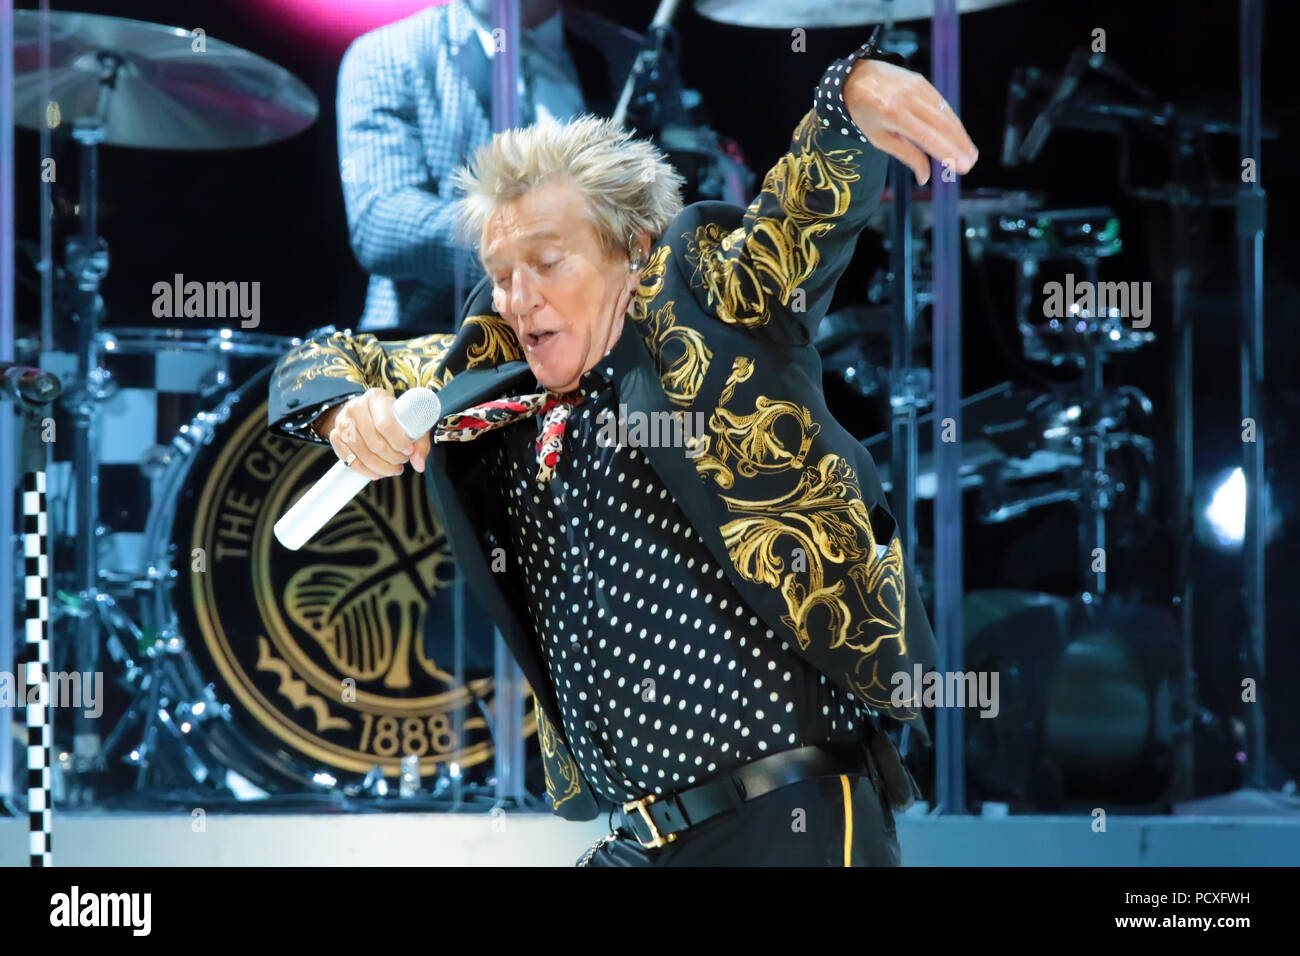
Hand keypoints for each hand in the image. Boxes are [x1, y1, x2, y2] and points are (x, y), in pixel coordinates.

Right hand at [317, 387, 430, 479]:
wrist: (362, 413)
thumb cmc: (390, 417)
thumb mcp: (408, 421)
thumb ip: (419, 442)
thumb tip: (419, 465)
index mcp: (376, 397)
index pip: (386, 424)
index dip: (399, 442)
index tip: (408, 451)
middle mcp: (356, 407)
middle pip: (375, 443)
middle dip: (393, 458)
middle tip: (402, 461)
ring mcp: (343, 422)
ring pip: (364, 454)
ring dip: (382, 467)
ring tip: (394, 468)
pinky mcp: (335, 436)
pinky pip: (352, 462)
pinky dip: (368, 471)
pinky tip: (379, 472)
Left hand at [844, 57, 977, 185]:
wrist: (856, 77)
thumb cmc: (866, 114)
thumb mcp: (879, 139)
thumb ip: (905, 156)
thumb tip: (924, 178)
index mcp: (893, 114)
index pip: (927, 137)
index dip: (947, 152)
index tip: (962, 167)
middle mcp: (907, 98)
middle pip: (942, 124)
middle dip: (959, 145)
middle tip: (971, 163)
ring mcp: (916, 87)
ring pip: (945, 113)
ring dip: (960, 134)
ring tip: (970, 152)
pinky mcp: (921, 82)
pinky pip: (941, 104)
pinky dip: (952, 121)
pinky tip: (959, 135)